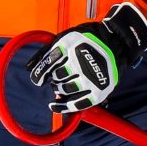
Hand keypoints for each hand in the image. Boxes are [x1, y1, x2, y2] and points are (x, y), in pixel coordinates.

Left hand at [26, 2, 146, 113]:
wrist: (117, 43)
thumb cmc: (87, 40)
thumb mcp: (65, 38)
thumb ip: (47, 51)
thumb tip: (29, 68)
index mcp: (70, 46)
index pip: (48, 64)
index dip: (39, 74)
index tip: (37, 80)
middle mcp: (80, 62)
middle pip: (57, 78)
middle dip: (54, 80)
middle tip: (58, 77)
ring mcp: (91, 77)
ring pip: (65, 90)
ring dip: (59, 90)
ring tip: (62, 86)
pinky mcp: (100, 89)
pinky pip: (79, 103)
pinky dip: (65, 107)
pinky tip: (55, 107)